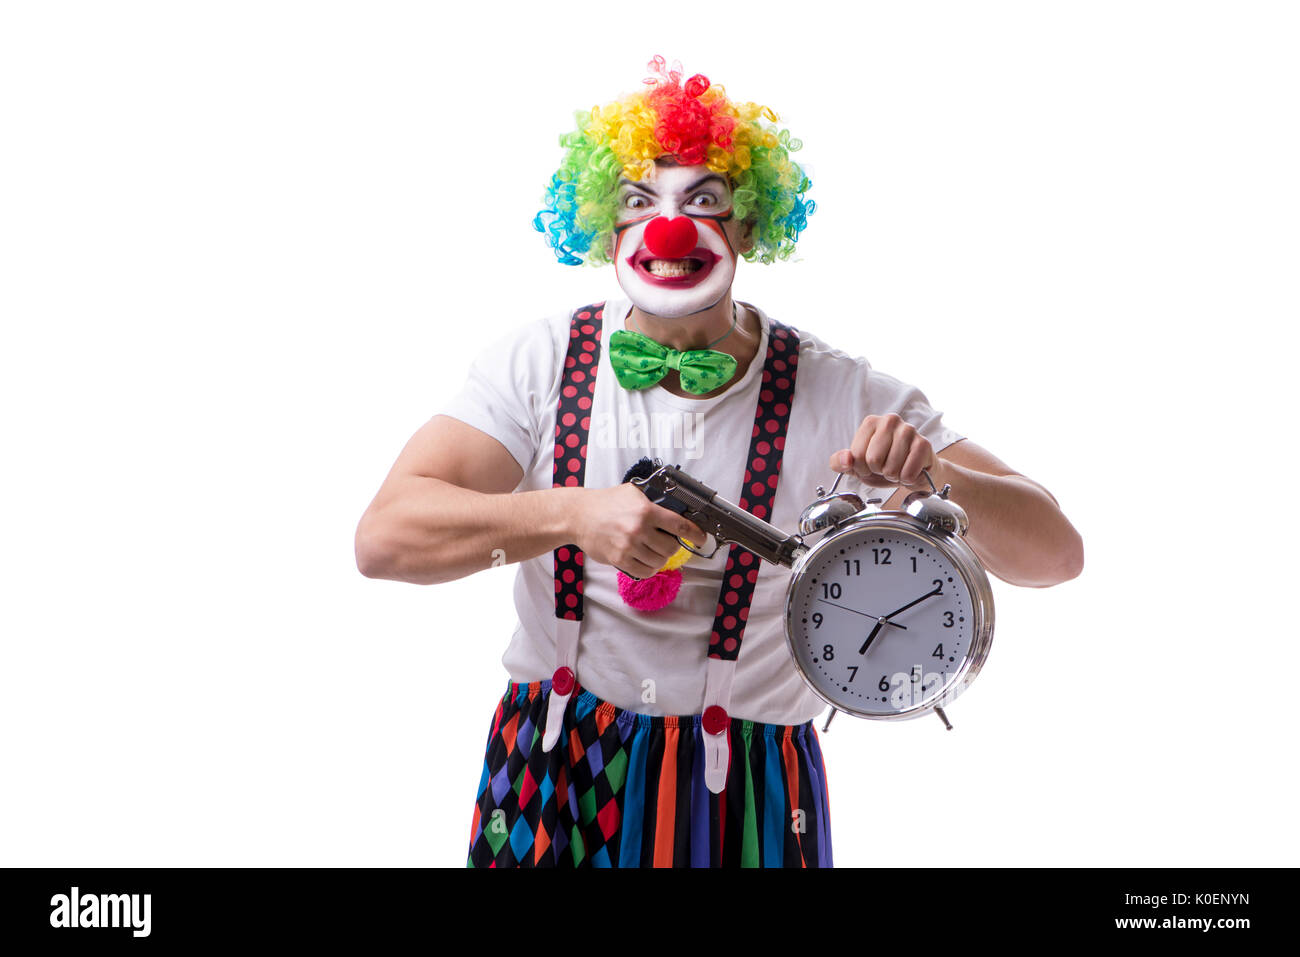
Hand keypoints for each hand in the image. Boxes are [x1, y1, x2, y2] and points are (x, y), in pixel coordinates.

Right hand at [570, 484, 707, 580]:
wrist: (578, 515)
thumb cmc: (606, 502)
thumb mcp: (632, 492)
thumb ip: (654, 499)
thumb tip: (677, 508)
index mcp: (646, 511)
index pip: (679, 526)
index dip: (695, 534)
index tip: (701, 538)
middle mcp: (639, 529)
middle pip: (671, 547)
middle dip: (672, 545)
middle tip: (665, 541)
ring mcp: (629, 546)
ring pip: (659, 561)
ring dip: (659, 557)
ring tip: (651, 549)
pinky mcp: (619, 559)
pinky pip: (644, 571)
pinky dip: (648, 568)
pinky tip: (644, 559)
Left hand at [830, 413, 938, 489]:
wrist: (915, 471)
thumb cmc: (885, 465)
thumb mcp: (857, 465)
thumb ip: (841, 462)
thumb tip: (846, 460)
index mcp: (870, 422)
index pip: (856, 455)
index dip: (862, 469)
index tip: (870, 466)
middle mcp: (890, 420)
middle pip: (872, 460)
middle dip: (878, 472)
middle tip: (886, 468)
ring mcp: (908, 430)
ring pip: (890, 468)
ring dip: (894, 476)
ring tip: (898, 468)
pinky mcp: (924, 444)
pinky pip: (907, 473)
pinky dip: (907, 479)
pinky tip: (910, 470)